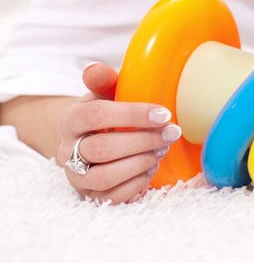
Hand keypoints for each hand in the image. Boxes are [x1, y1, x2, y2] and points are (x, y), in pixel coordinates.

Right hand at [56, 62, 181, 203]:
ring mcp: (77, 177)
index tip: (164, 113)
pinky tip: (152, 166)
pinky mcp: (89, 197)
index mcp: (71, 119)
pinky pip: (111, 197)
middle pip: (102, 149)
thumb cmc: (105, 110)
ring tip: (162, 149)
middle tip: (171, 133)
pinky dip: (136, 183)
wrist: (91, 138)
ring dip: (140, 163)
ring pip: (104, 177)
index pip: (96, 115)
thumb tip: (96, 69)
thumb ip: (103, 79)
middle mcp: (67, 150)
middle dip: (143, 141)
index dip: (132, 114)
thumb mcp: (104, 91)